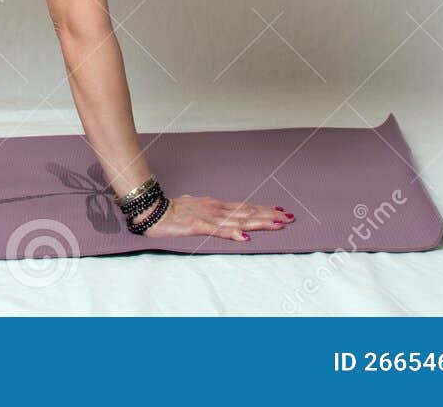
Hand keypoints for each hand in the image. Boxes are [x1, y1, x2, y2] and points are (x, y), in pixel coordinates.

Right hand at [140, 193, 292, 241]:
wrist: (152, 211)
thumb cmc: (172, 212)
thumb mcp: (195, 210)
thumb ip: (209, 214)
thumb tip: (219, 217)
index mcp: (216, 206)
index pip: (245, 208)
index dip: (264, 210)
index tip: (281, 211)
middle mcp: (216, 209)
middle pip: (247, 212)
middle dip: (269, 215)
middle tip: (290, 217)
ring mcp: (208, 216)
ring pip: (238, 219)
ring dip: (259, 222)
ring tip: (278, 224)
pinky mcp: (198, 226)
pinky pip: (217, 230)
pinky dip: (232, 232)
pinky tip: (244, 236)